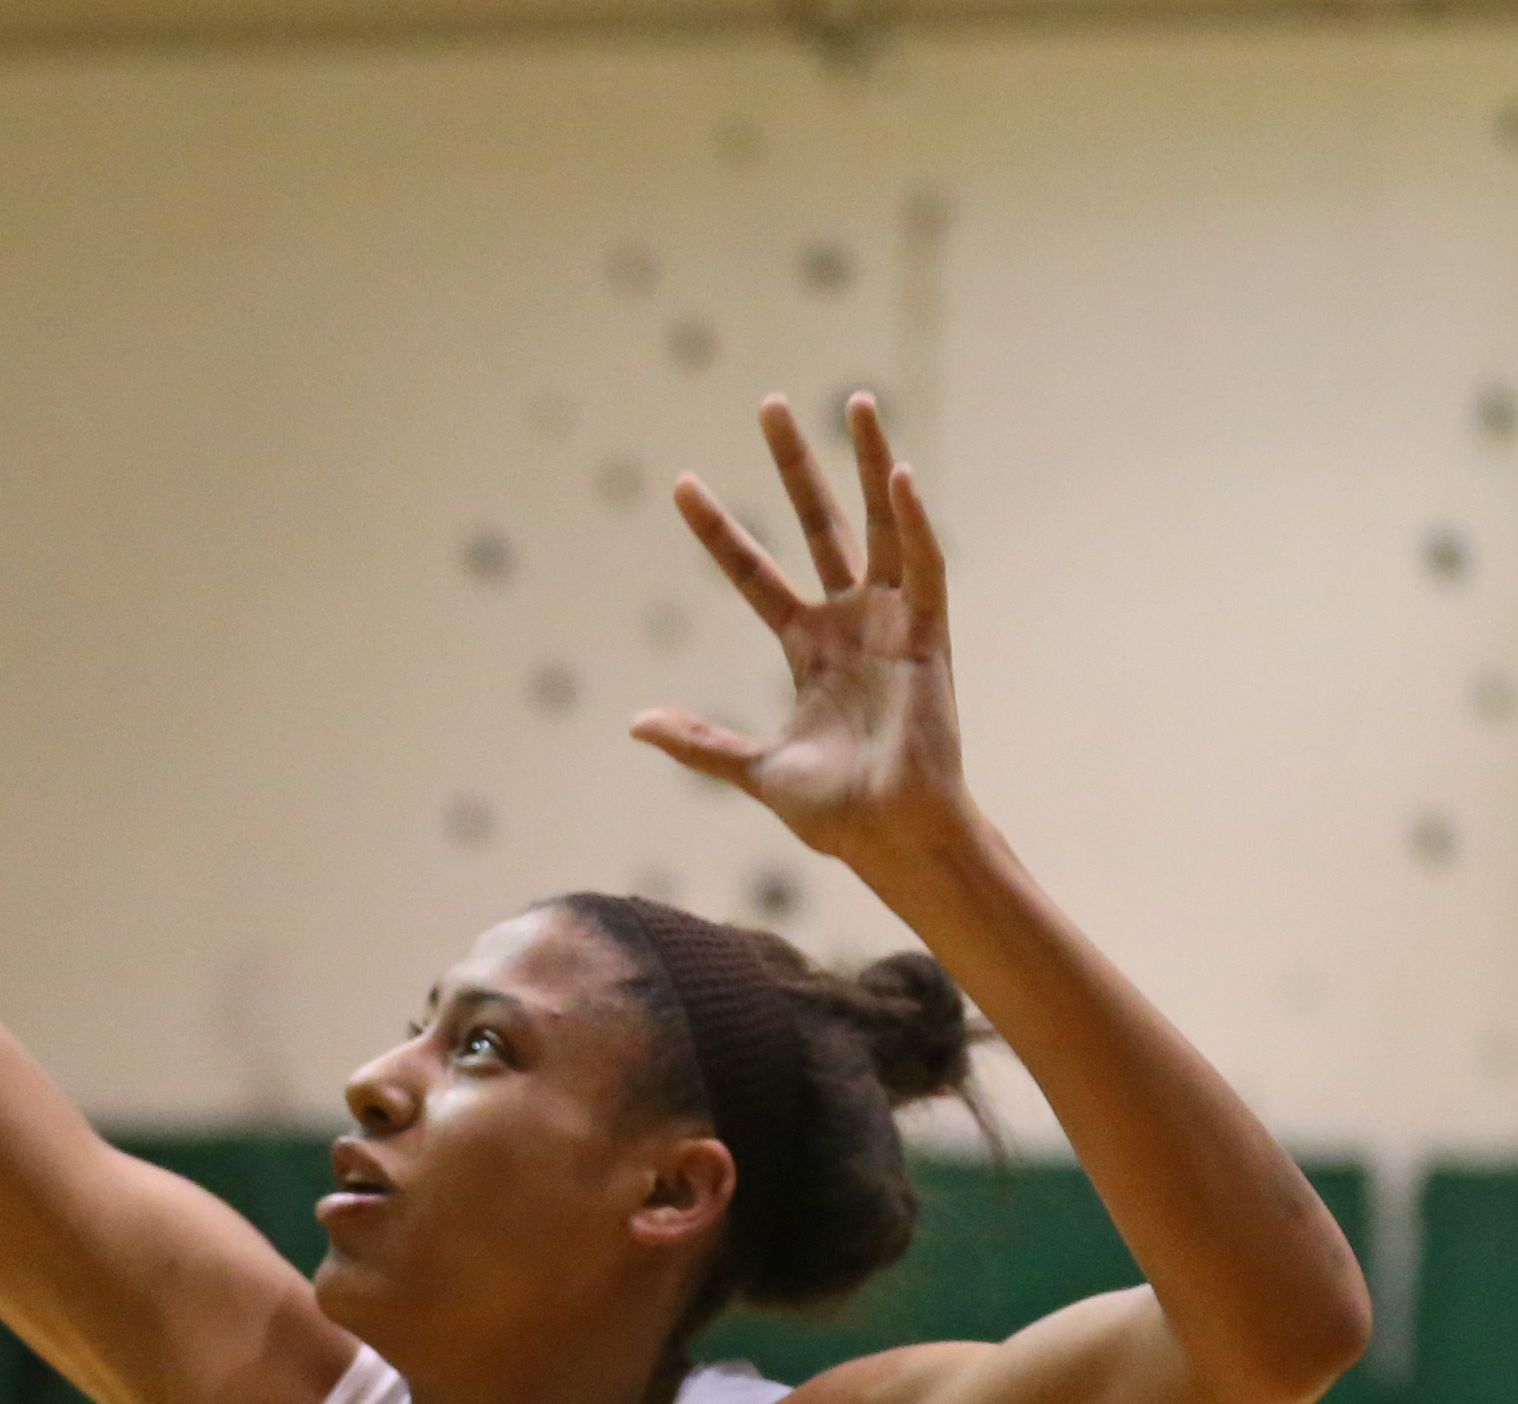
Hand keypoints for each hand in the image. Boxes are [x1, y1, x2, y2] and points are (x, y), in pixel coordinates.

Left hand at [638, 395, 973, 871]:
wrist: (890, 840)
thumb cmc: (836, 813)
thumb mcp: (754, 770)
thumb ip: (700, 743)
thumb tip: (635, 723)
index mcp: (807, 648)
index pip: (752, 574)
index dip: (718, 531)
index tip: (679, 483)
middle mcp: (850, 623)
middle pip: (818, 525)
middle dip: (795, 466)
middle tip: (768, 405)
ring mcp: (892, 624)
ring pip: (880, 524)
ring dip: (869, 463)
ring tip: (854, 402)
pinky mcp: (929, 637)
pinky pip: (924, 568)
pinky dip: (916, 523)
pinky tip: (901, 475)